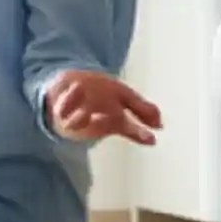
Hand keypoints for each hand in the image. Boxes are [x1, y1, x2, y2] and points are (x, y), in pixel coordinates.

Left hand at [46, 70, 161, 144]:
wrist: (69, 82)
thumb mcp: (122, 95)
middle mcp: (95, 122)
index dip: (139, 134)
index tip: (152, 139)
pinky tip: (76, 86)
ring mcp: (76, 117)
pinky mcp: (60, 109)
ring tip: (89, 106)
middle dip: (108, 125)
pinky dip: (69, 99)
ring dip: (82, 117)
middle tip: (116, 119)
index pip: (128, 128)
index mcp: (112, 120)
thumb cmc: (97, 92)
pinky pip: (62, 108)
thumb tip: (159, 125)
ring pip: (78, 123)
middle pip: (103, 125)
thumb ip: (141, 109)